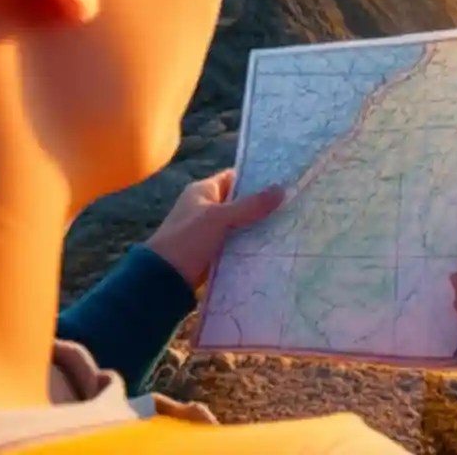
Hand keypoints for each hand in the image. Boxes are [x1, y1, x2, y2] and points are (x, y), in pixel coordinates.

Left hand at [146, 170, 284, 287]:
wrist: (163, 278)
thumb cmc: (187, 240)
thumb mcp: (219, 218)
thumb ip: (250, 205)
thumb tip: (282, 190)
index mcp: (202, 191)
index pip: (234, 177)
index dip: (256, 177)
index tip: (283, 180)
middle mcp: (206, 208)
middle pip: (241, 201)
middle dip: (263, 204)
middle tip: (292, 204)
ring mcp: (210, 230)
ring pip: (242, 223)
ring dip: (260, 225)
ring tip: (289, 224)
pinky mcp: (215, 250)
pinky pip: (238, 242)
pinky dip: (252, 243)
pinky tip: (274, 245)